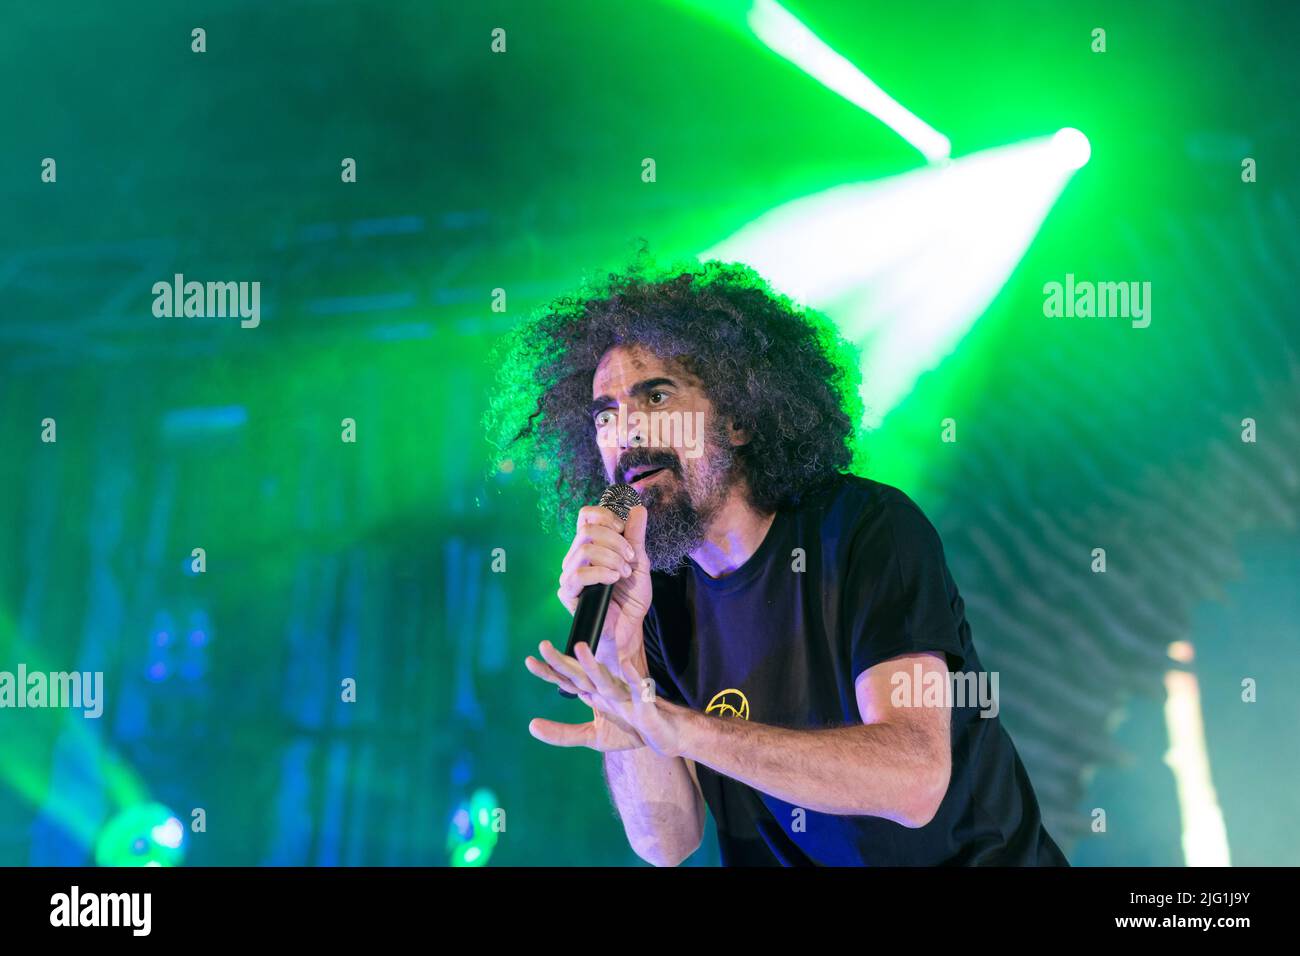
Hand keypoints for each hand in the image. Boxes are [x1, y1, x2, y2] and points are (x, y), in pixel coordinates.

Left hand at [526, 639, 683, 757]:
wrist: (664, 736)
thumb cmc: (630, 731)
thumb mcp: (592, 737)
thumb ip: (562, 733)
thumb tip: (531, 726)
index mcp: (595, 693)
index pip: (567, 680)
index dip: (549, 672)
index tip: (529, 661)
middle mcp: (608, 689)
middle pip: (581, 674)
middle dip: (563, 661)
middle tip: (542, 646)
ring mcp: (626, 695)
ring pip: (606, 679)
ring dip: (593, 665)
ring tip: (580, 648)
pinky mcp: (645, 704)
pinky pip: (639, 689)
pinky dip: (634, 678)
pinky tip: (628, 667)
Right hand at [556, 503, 651, 669]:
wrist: (629, 627)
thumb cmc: (631, 596)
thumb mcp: (639, 562)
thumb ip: (636, 536)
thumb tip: (638, 508)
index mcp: (590, 545)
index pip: (586, 516)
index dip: (605, 516)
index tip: (623, 530)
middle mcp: (576, 557)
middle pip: (587, 531)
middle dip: (615, 542)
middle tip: (630, 558)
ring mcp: (570, 574)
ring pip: (584, 550)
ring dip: (611, 558)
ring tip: (624, 573)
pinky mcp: (567, 593)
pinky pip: (578, 575)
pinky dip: (601, 573)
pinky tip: (614, 580)